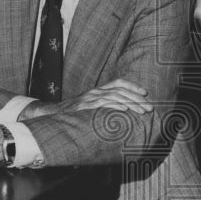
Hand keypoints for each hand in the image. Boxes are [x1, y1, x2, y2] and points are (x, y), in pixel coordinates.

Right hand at [19, 78, 152, 120]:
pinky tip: (125, 110)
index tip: (145, 93)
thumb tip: (121, 116)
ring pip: (115, 96)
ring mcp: (89, 98)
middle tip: (150, 108)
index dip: (133, 86)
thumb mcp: (89, 108)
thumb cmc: (72, 114)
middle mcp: (94, 91)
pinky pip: (102, 103)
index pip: (118, 83)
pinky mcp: (84, 106)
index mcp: (97, 90)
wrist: (50, 114)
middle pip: (120, 90)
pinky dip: (115, 106)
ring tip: (142, 111)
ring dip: (131, 103)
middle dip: (137, 98)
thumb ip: (102, 108)